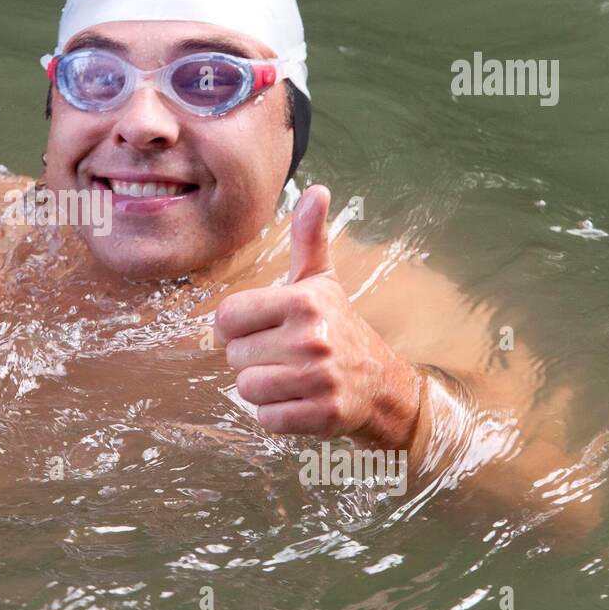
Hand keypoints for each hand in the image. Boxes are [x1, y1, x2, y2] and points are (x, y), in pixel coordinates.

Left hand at [214, 185, 420, 448]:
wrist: (383, 385)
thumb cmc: (339, 328)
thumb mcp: (322, 282)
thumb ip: (308, 239)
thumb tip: (317, 190)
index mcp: (302, 302)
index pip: (225, 319)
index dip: (236, 328)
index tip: (263, 329)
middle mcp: (312, 338)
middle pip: (234, 357)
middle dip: (252, 360)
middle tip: (284, 356)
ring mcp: (319, 379)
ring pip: (247, 389)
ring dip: (262, 389)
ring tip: (290, 379)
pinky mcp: (324, 415)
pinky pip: (266, 419)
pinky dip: (276, 416)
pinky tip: (299, 402)